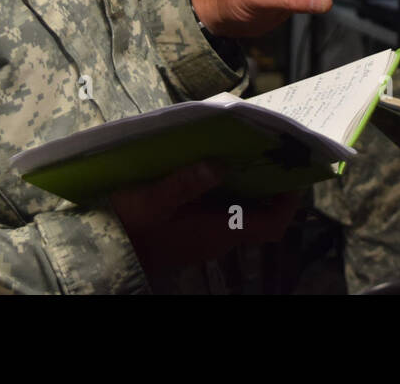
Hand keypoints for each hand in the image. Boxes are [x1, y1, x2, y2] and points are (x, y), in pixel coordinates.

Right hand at [111, 162, 301, 285]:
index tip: (295, 173)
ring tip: (248, 148)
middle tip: (273, 149)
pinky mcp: (194, 229)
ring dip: (250, 183)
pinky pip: (224, 209)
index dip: (290, 202)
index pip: (272, 225)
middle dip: (272, 184)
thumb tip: (220, 163)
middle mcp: (220, 236)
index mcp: (219, 231)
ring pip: (243, 210)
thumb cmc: (129, 227)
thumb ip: (186, 183)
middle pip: (262, 214)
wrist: (104, 251)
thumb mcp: (153, 200)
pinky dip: (229, 187)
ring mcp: (207, 235)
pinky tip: (217, 163)